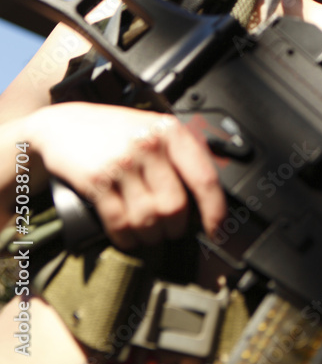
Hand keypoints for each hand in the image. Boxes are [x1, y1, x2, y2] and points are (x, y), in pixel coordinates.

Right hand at [27, 102, 224, 250]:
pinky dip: (126, 238)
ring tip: (149, 234)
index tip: (216, 230)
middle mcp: (148, 145)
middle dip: (175, 228)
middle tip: (170, 231)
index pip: (204, 178)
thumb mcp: (152, 129)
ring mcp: (122, 162)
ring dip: (150, 236)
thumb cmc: (113, 129)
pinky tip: (128, 237)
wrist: (63, 124)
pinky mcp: (97, 180)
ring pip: (149, 219)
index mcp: (170, 131)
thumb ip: (178, 155)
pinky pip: (119, 223)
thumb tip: (206, 198)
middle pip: (175, 206)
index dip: (214, 211)